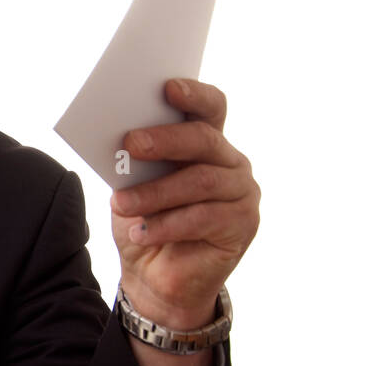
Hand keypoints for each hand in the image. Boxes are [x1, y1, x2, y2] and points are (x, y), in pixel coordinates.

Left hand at [111, 78, 259, 326]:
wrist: (155, 278)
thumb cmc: (145, 223)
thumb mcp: (133, 186)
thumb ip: (137, 162)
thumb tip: (122, 140)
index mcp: (205, 143)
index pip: (210, 108)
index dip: (193, 95)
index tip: (168, 88)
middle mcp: (230, 162)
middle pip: (203, 140)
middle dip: (165, 140)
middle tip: (131, 143)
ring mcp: (242, 193)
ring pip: (200, 181)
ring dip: (155, 192)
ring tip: (121, 203)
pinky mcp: (243, 225)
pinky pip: (204, 218)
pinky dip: (167, 225)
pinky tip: (141, 233)